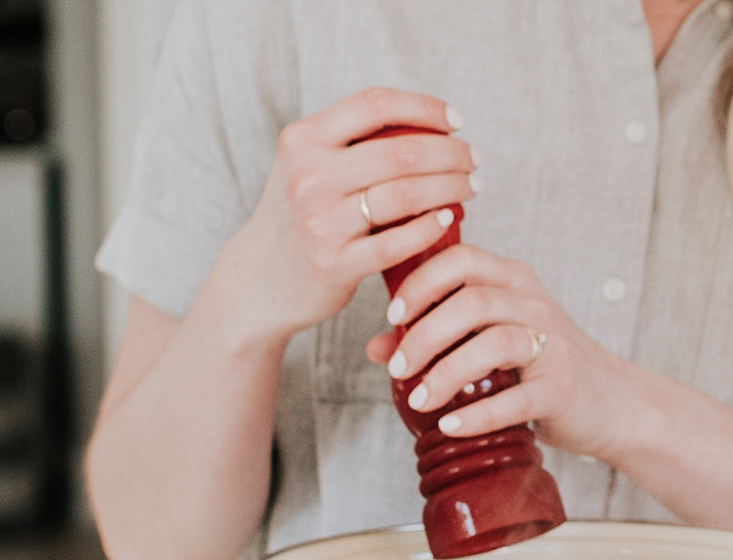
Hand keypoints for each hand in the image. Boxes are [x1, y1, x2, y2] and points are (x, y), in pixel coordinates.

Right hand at [227, 88, 478, 342]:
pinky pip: (397, 242)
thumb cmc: (298, 218)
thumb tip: (426, 126)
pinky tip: (447, 218)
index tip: (455, 120)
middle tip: (474, 160)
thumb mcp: (306, 166)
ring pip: (405, 195)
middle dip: (450, 153)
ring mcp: (320, 221)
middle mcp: (308, 176)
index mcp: (303, 139)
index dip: (424, 107)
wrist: (258, 280)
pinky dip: (429, 227)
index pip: (375, 105)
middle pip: (400, 151)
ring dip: (450, 187)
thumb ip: (349, 143)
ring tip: (470, 187)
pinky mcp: (334, 264)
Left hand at [365, 245, 643, 459]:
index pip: (460, 260)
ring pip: (494, 343)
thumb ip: (436, 337)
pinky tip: (450, 425)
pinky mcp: (560, 388)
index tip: (393, 315)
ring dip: (446, 373)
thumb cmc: (539, 366)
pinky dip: (477, 414)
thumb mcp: (489, 340)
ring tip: (419, 400)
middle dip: (424, 335)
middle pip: (471, 301)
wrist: (608, 402)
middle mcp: (534, 304)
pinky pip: (516, 399)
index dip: (421, 283)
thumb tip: (376, 348)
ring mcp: (553, 344)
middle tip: (398, 368)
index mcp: (512, 281)